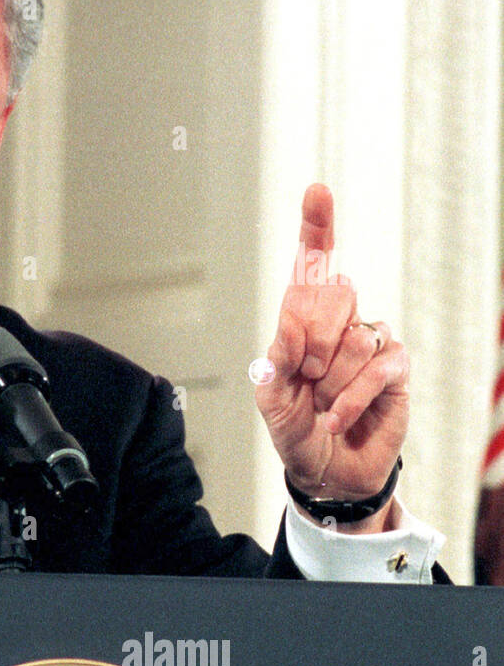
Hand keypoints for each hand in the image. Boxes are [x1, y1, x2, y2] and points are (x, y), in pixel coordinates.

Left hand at [254, 184, 408, 520]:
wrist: (327, 473)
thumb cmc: (295, 430)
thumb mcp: (270, 400)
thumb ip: (276, 361)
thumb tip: (289, 323)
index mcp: (303, 321)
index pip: (312, 268)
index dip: (316, 229)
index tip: (316, 192)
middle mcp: (340, 323)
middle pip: (332, 299)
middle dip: (311, 347)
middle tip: (306, 381)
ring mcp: (370, 344)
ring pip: (354, 338)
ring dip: (329, 382)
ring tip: (322, 404)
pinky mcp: (395, 369)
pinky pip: (377, 367)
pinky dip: (351, 399)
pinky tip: (337, 418)